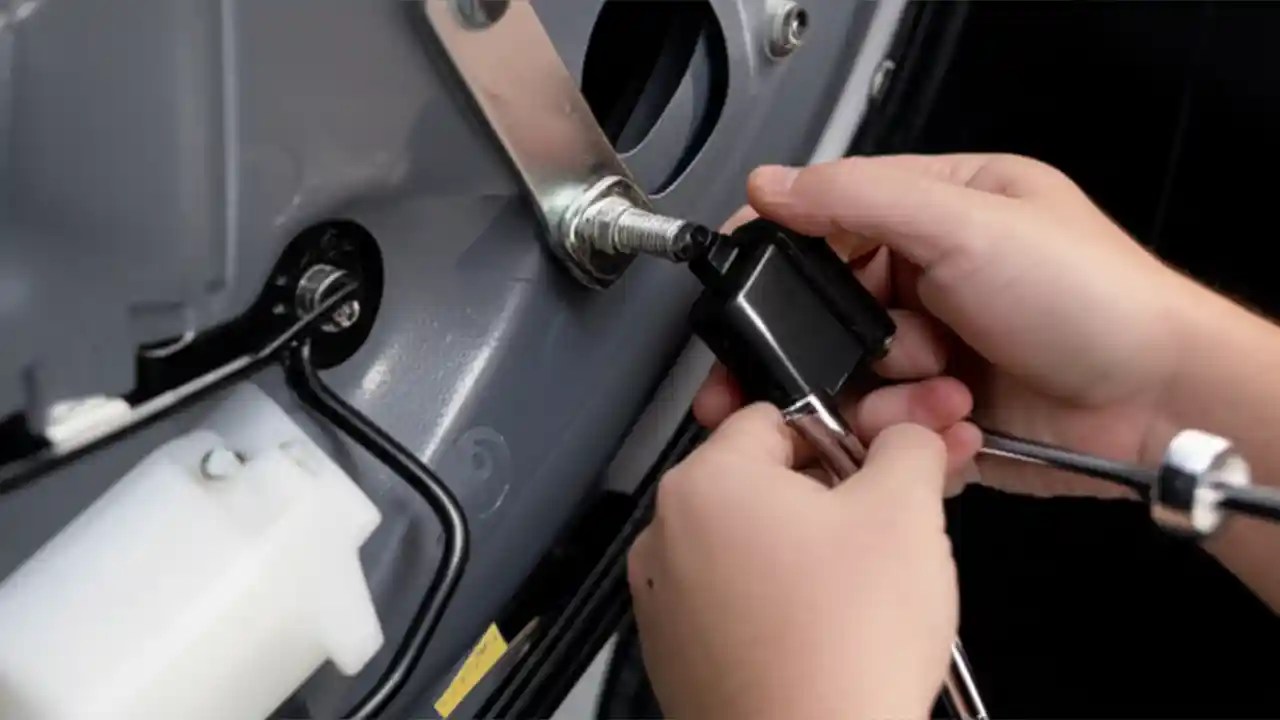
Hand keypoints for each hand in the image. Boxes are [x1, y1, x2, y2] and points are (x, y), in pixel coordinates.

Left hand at [627, 404, 956, 718]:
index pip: (776, 417)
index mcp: (706, 481)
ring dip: (809, 555)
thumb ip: (906, 445)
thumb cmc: (845, 645)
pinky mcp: (680, 656)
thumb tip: (904, 435)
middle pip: (763, 484)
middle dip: (831, 498)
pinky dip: (781, 608)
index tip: (877, 471)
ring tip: (864, 594)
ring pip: (753, 548)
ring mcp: (667, 601)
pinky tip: (829, 634)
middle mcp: (667, 535)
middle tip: (890, 534)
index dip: (839, 437)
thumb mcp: (905, 511)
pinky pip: (737, 606)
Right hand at [697, 153, 1202, 497]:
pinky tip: (958, 424)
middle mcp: (931, 278)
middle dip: (839, 342)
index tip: (739, 277)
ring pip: (848, 377)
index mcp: (940, 210)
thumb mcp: (968, 224)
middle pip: (827, 309)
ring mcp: (935, 348)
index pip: (830, 215)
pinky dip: (910, 431)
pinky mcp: (939, 411)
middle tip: (869, 354)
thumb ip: (859, 199)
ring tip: (943, 391)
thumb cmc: (1092, 298)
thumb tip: (771, 186)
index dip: (782, 244)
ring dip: (886, 393)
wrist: (1157, 404)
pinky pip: (882, 427)